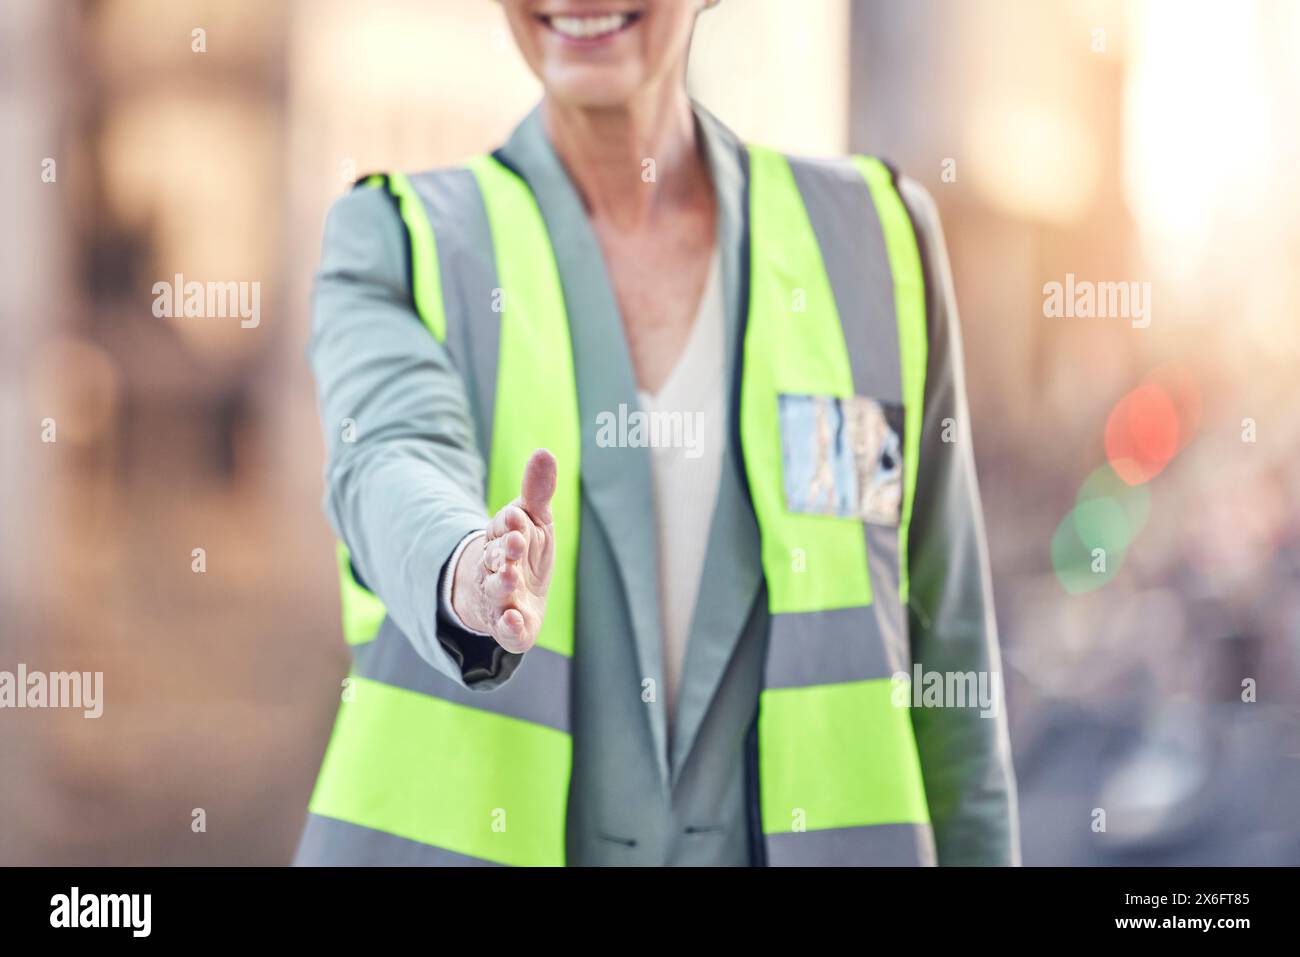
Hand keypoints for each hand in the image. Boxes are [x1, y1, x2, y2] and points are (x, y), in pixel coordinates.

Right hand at [450, 449, 556, 652]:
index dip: (510, 522)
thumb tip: (544, 451)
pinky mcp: (511, 626)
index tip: (518, 514)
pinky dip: (509, 625)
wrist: (511, 596)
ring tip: (513, 575)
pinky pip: (507, 629)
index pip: (503, 528)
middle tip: (517, 540)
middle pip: (498, 558)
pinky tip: (514, 619)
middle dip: (506, 550)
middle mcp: (498, 568)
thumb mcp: (533, 520)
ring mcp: (502, 598)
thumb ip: (537, 491)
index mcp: (502, 540)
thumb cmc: (524, 552)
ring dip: (505, 582)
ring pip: (498, 590)